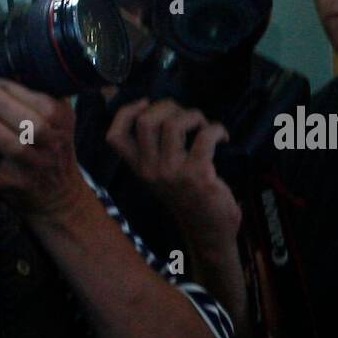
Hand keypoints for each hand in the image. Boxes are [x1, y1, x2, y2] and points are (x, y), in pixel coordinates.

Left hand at [0, 78, 85, 221]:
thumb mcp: (55, 120)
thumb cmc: (47, 147)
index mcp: (62, 120)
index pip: (41, 101)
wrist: (60, 196)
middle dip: (2, 103)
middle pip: (32, 122)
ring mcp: (36, 166)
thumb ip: (34, 97)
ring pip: (14, 146)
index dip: (11, 88)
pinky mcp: (18, 187)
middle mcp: (53, 143)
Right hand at [106, 98, 240, 251]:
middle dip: (169, 107)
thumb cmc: (188, 200)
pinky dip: (217, 129)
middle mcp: (151, 170)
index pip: (114, 137)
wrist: (208, 233)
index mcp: (139, 169)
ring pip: (173, 123)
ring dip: (194, 115)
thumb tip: (166, 114)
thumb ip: (157, 153)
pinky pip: (205, 135)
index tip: (146, 103)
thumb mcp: (162, 178)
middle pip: (145, 121)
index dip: (126, 112)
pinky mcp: (198, 174)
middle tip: (186, 116)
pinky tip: (223, 137)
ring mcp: (172, 172)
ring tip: (204, 125)